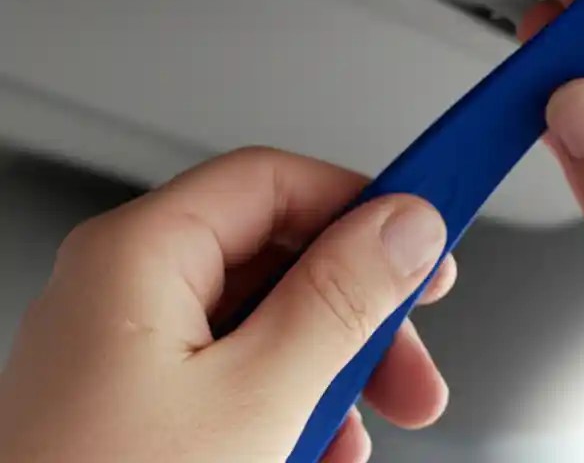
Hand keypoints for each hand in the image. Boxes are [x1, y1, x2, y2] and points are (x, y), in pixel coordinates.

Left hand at [0, 148, 457, 462]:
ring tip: (366, 431)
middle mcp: (122, 293)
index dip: (360, 205)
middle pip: (276, 260)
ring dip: (332, 375)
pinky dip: (287, 410)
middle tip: (412, 365)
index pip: (273, 181)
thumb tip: (405, 226)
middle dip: (360, 314)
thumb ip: (340, 300)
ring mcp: (123, 356)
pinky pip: (232, 381)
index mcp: (136, 258)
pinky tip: (317, 452)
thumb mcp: (257, 398)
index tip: (427, 241)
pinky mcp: (132, 411)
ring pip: (262, 327)